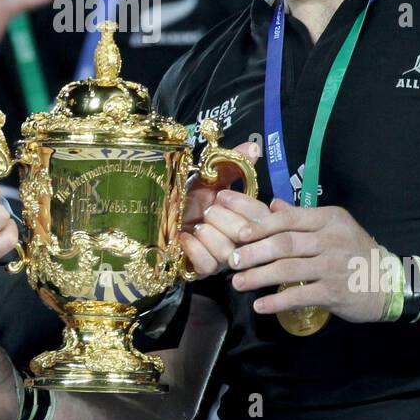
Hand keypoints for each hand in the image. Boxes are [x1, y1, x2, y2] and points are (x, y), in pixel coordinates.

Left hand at [180, 140, 261, 276]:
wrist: (159, 214)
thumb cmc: (188, 196)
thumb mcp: (211, 178)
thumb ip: (233, 164)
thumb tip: (254, 147)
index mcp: (248, 219)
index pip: (260, 215)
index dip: (239, 204)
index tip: (220, 196)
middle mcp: (241, 242)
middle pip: (245, 235)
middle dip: (221, 218)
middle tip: (206, 212)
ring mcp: (223, 259)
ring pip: (227, 252)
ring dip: (207, 233)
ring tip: (195, 225)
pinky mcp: (204, 271)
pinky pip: (207, 265)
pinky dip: (194, 248)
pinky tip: (184, 237)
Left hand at [225, 203, 384, 322]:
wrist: (391, 283)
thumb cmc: (357, 253)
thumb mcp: (334, 227)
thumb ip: (302, 217)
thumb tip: (273, 204)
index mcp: (329, 219)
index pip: (288, 219)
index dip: (260, 226)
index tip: (239, 234)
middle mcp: (331, 240)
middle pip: (284, 244)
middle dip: (253, 253)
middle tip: (231, 261)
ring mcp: (332, 267)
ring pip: (287, 270)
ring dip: (258, 277)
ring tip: (238, 283)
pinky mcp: (334, 293)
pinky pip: (299, 296)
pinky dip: (276, 302)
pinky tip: (260, 306)